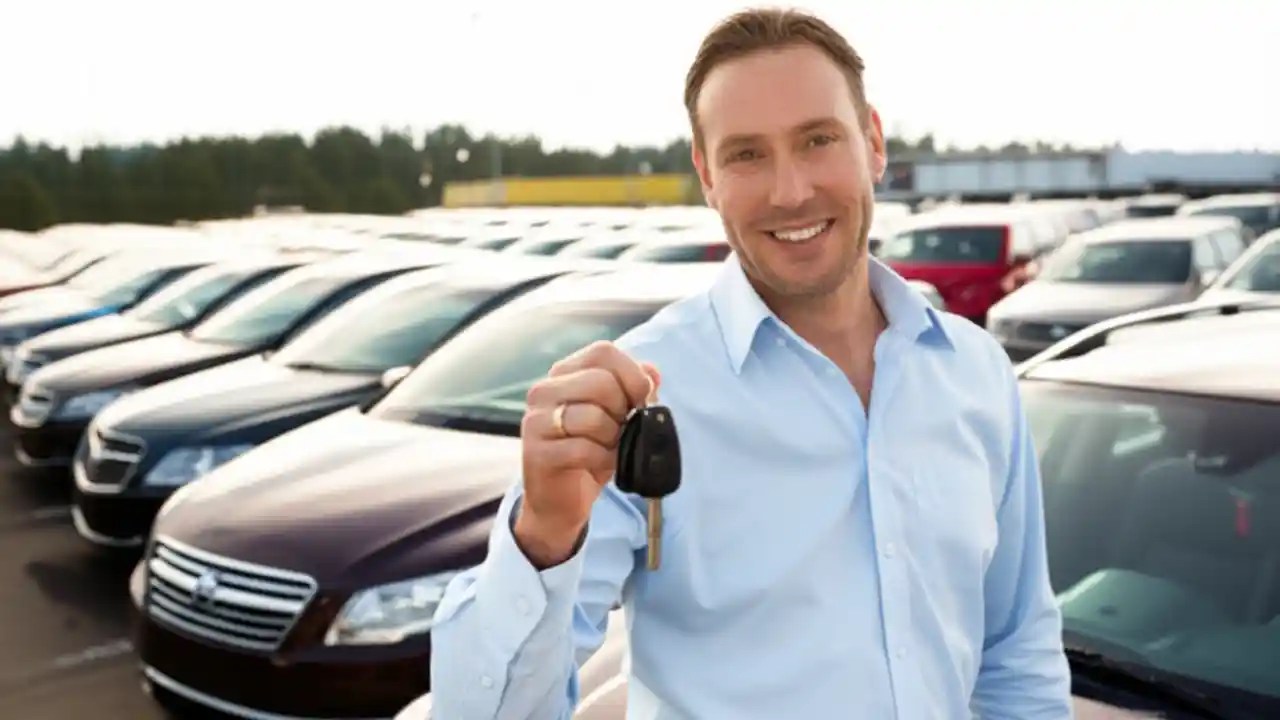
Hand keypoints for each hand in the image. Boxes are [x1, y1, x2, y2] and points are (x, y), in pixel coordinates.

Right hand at [515, 340, 659, 567]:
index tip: (642, 399)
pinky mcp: (537, 453)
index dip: (632, 374)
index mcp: (564, 374)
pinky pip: (584, 449)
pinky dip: (603, 460)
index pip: (603, 352)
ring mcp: (536, 421)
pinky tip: (601, 465)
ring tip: (609, 449)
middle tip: (623, 430)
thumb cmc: (590, 454)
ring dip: (613, 439)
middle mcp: (544, 391)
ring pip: (593, 417)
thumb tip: (652, 371)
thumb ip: (634, 389)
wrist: (560, 502)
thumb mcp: (618, 417)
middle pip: (600, 382)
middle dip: (624, 410)